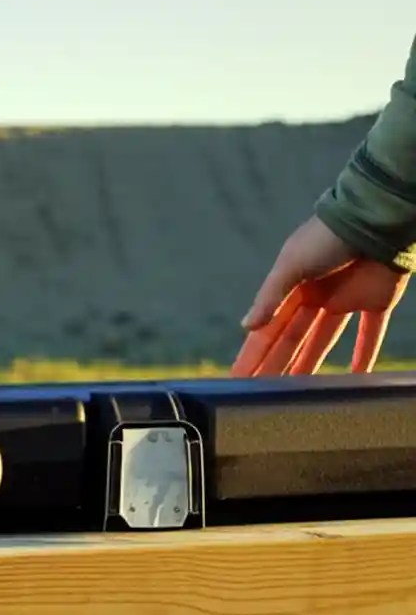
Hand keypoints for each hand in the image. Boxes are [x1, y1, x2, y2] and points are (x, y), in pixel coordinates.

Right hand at [232, 215, 409, 376]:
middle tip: (262, 393)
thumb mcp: (291, 264)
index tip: (239, 379)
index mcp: (289, 287)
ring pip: (324, 340)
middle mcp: (313, 297)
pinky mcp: (374, 301)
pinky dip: (366, 353)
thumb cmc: (325, 237)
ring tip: (300, 393)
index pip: (266, 329)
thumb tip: (246, 326)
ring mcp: (344, 300)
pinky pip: (370, 332)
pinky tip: (360, 376)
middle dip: (276, 365)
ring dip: (311, 364)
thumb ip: (270, 297)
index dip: (253, 354)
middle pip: (291, 339)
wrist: (374, 220)